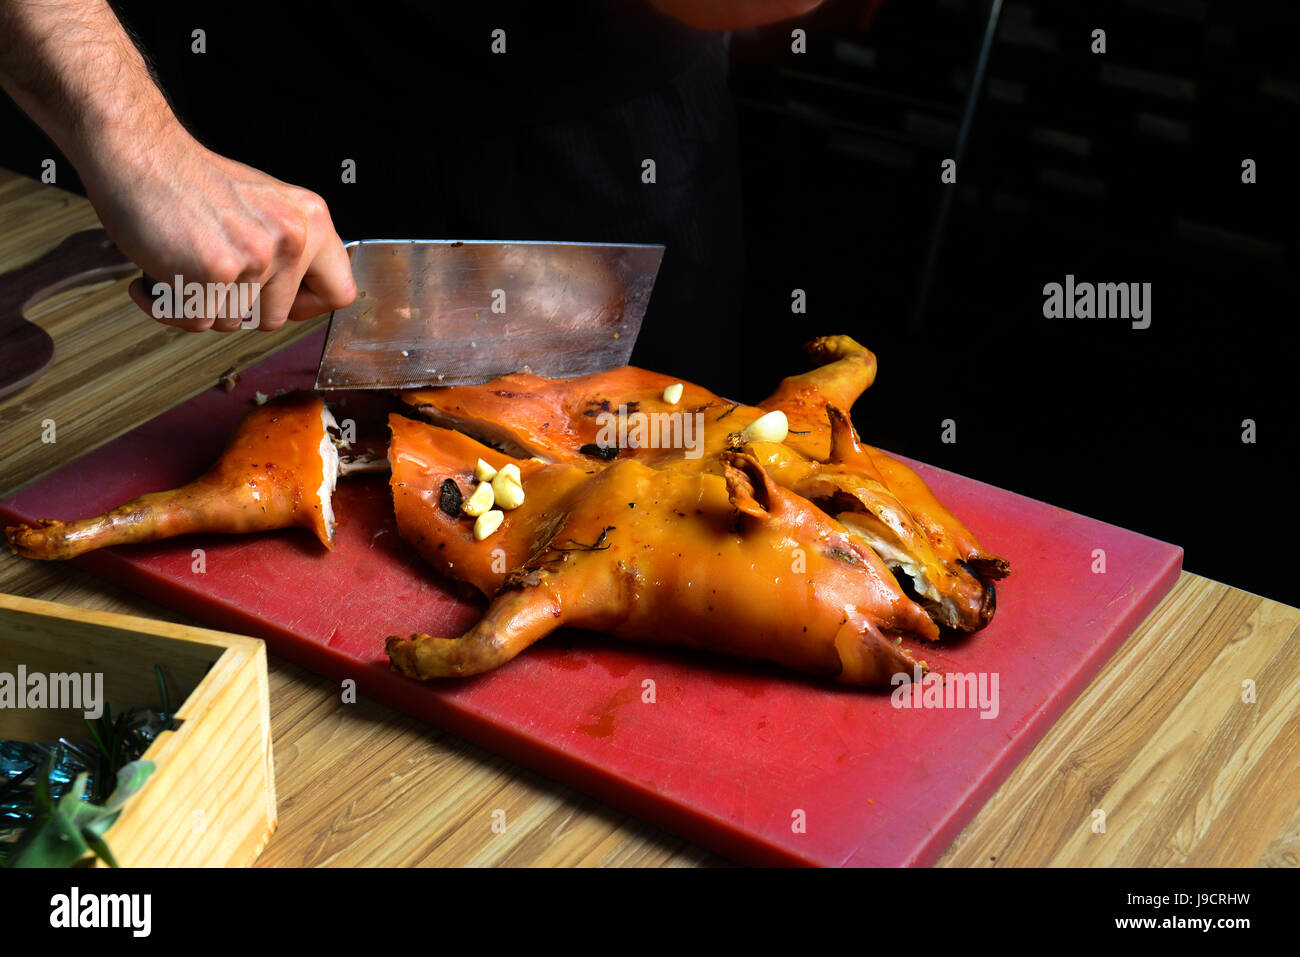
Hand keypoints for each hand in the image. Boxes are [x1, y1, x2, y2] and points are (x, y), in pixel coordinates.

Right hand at [85, 132, 355, 331]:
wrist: (139, 151)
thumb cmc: (192, 184)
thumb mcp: (266, 209)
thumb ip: (292, 251)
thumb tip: (306, 301)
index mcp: (311, 221)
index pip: (340, 294)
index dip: (305, 306)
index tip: (274, 297)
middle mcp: (292, 237)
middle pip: (273, 320)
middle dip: (235, 306)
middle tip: (208, 269)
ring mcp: (257, 255)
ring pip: (232, 324)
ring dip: (199, 303)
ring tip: (183, 260)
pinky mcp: (216, 270)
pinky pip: (196, 322)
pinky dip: (167, 306)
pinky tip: (158, 272)